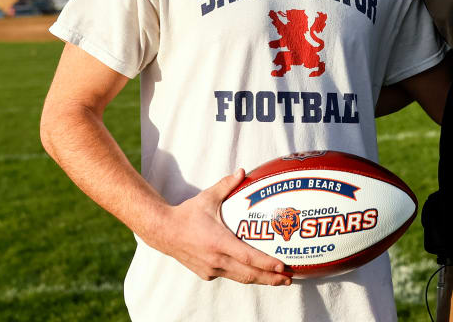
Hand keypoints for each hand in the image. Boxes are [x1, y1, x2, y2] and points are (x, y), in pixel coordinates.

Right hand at [147, 169, 291, 284]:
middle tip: (289, 278)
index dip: (266, 264)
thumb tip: (243, 171)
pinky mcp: (206, 273)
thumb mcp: (207, 197)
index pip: (248, 257)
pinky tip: (255, 273)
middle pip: (249, 274)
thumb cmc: (187, 214)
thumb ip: (227, 184)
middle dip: (271, 278)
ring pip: (240, 278)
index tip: (282, 267)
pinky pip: (229, 275)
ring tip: (278, 280)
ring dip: (260, 280)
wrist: (163, 232)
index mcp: (219, 242)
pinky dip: (243, 275)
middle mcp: (216, 259)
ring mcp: (210, 269)